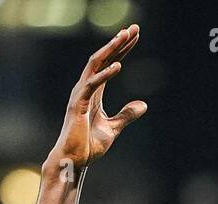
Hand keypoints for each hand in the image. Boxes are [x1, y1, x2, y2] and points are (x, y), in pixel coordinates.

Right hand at [52, 25, 147, 169]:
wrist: (74, 161)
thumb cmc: (88, 146)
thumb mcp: (113, 128)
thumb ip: (126, 115)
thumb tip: (143, 105)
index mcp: (94, 92)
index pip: (110, 64)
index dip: (122, 50)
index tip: (134, 36)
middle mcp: (86, 89)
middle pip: (103, 58)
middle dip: (118, 43)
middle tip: (133, 28)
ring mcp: (80, 95)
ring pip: (95, 65)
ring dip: (110, 50)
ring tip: (124, 37)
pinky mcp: (78, 104)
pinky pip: (92, 85)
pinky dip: (105, 75)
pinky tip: (118, 66)